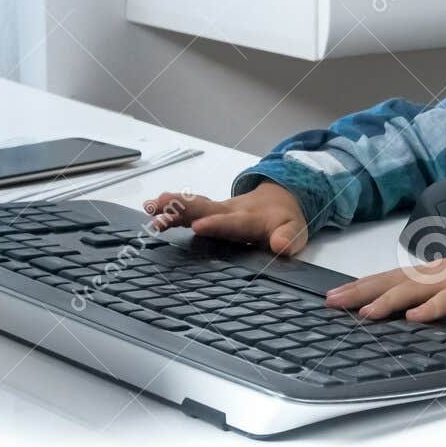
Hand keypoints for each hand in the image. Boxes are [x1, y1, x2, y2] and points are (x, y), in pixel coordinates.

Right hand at [144, 183, 308, 255]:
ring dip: (172, 206)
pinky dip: (169, 212)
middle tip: (163, 205)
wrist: (281, 199)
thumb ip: (288, 238)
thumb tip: (282, 247)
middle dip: (184, 207)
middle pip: (205, 207)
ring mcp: (217, 210)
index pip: (232, 222)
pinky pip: (187, 211)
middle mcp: (229, 211)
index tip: (198, 226)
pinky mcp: (208, 212)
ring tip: (150, 207)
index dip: (217, 224)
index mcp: (250, 219)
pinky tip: (151, 215)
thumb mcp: (295, 231)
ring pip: (193, 206)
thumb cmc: (284, 220)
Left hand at [326, 246, 445, 321]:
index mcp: (428, 273)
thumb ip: (427, 297)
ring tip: (364, 313)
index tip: (334, 295)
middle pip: (391, 281)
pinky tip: (414, 318)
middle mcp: (434, 274)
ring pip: (414, 290)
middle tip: (333, 302)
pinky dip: (430, 309)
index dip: (360, 286)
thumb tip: (399, 314)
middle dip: (360, 291)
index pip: (387, 278)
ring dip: (387, 301)